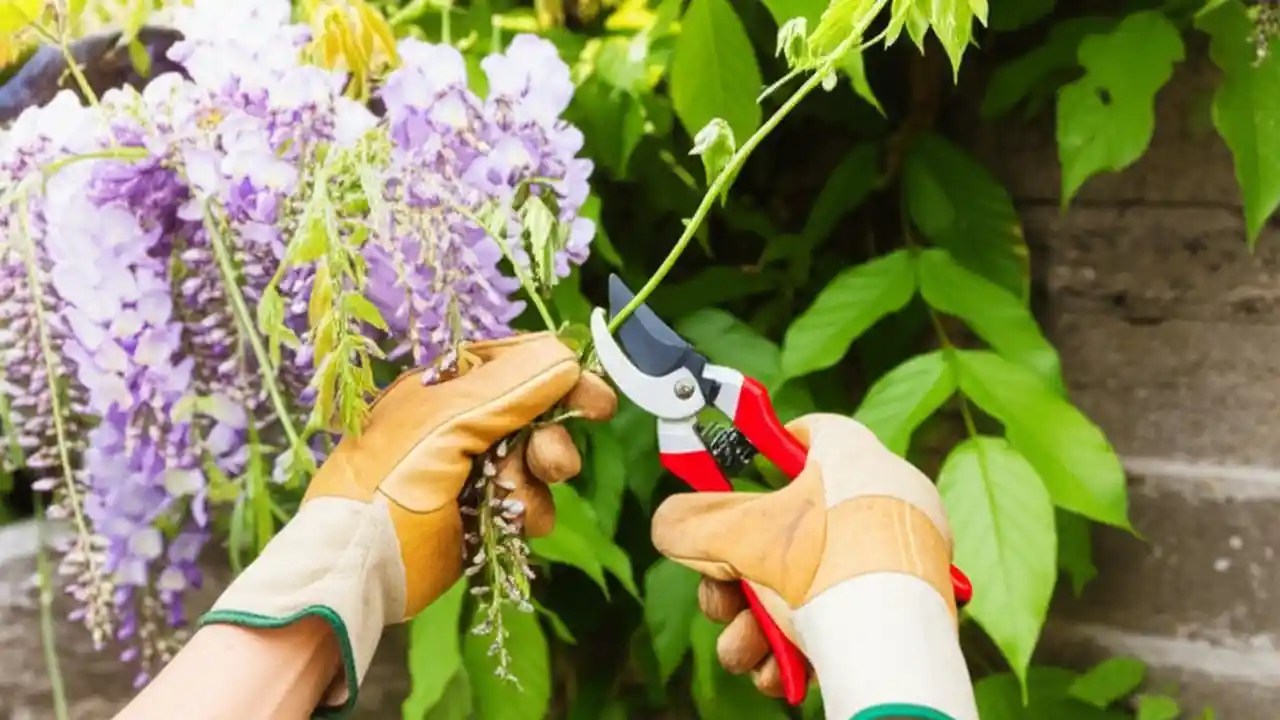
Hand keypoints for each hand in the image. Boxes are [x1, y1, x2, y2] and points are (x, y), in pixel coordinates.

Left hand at [202, 331, 615, 712]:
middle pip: (534, 413)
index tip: (593, 396)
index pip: (512, 364)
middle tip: (558, 462)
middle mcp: (460, 423)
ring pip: (536, 461)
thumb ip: (506, 390)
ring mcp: (472, 470)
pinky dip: (529, 512)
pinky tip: (513, 524)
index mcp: (442, 389)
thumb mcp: (443, 426)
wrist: (355, 568)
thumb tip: (563, 356)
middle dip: (552, 436)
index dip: (556, 375)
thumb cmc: (385, 483)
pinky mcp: (481, 514)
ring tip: (516, 497)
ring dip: (537, 480)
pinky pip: (528, 502)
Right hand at [651, 414, 964, 704]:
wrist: (892, 644)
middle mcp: (881, 503)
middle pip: (788, 526)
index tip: (728, 484)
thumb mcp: (737, 537)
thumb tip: (667, 525)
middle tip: (721, 597)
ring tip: (743, 649)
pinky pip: (836, 618)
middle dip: (736, 574)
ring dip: (756, 623)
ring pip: (805, 584)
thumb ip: (690, 524)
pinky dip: (798, 645)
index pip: (806, 437)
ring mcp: (896, 560)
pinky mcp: (904, 612)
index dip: (760, 455)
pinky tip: (777, 669)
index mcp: (853, 460)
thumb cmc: (821, 566)